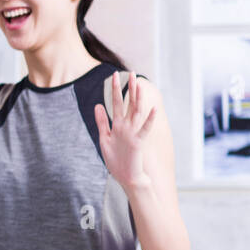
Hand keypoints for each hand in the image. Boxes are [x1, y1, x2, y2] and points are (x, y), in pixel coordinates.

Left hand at [95, 71, 156, 189]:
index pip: (116, 103)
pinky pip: (144, 129)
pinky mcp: (138, 142)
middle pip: (128, 103)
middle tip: (129, 72)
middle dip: (128, 88)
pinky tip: (152, 108)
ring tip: (139, 83)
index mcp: (117, 125)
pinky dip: (148, 119)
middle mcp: (126, 126)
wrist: (127, 177)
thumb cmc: (116, 160)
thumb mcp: (104, 138)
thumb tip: (98, 105)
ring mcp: (133, 133)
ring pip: (136, 112)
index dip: (114, 90)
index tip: (113, 75)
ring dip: (137, 98)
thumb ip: (102, 122)